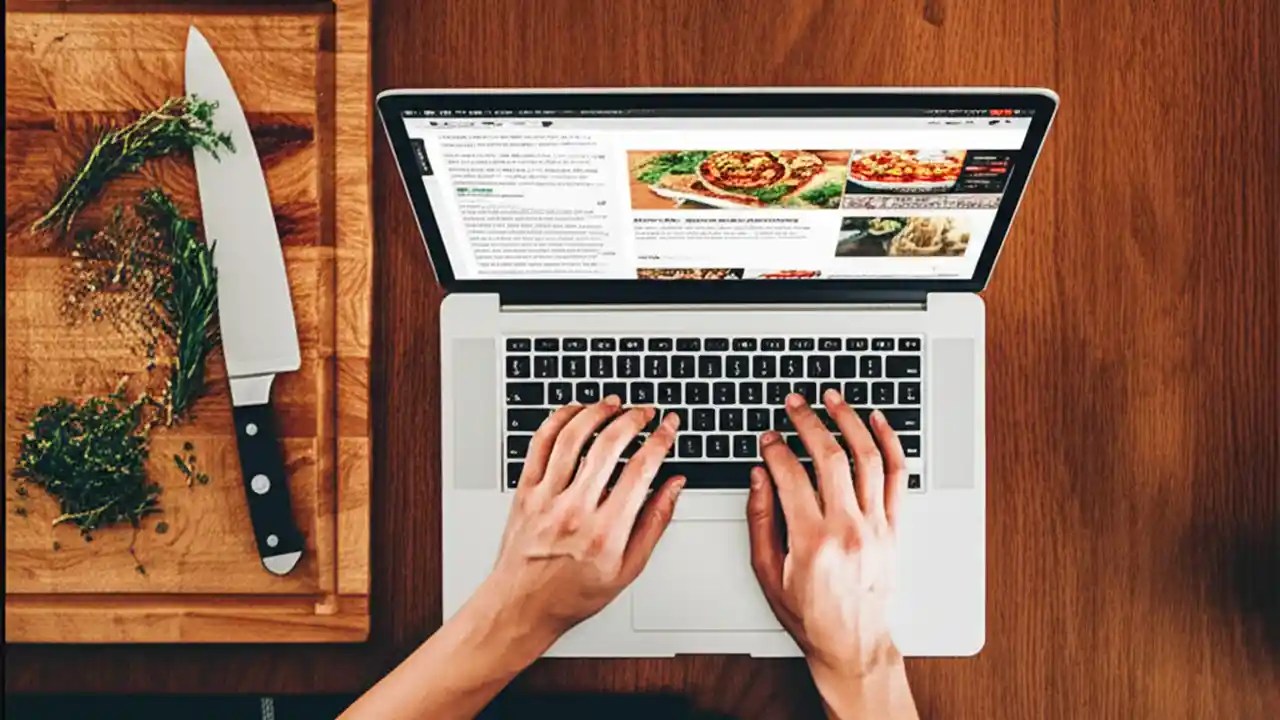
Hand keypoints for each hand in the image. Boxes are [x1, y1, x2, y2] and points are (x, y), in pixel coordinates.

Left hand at [473, 397, 685, 655]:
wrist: (522, 605)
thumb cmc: (573, 592)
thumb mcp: (628, 568)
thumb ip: (655, 522)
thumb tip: (674, 485)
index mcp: (606, 532)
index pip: (641, 470)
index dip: (660, 440)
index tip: (669, 426)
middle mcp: (575, 510)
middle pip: (609, 445)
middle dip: (633, 419)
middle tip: (645, 412)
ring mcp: (547, 498)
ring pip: (573, 437)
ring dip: (597, 412)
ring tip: (613, 404)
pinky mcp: (525, 491)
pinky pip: (540, 444)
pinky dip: (559, 420)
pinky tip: (575, 412)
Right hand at [748, 390, 915, 718]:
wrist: (853, 644)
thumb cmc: (808, 615)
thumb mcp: (768, 573)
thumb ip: (761, 520)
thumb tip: (758, 477)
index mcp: (812, 541)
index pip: (791, 476)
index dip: (775, 450)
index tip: (767, 438)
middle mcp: (848, 529)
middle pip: (830, 458)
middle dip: (809, 423)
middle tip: (795, 403)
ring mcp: (876, 526)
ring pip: (867, 458)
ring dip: (849, 422)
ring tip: (833, 400)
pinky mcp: (894, 527)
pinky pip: (896, 476)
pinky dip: (889, 443)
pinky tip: (877, 422)